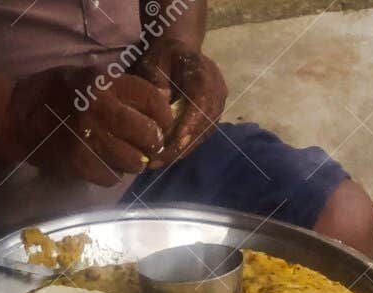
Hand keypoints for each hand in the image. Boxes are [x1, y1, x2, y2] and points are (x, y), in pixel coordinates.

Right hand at [5, 66, 172, 185]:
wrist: (15, 117)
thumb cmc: (54, 92)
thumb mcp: (88, 75)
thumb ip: (119, 88)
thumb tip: (154, 107)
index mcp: (104, 84)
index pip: (152, 101)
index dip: (164, 116)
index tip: (163, 123)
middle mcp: (99, 110)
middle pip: (146, 134)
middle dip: (153, 142)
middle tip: (150, 145)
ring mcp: (88, 139)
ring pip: (132, 161)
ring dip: (134, 161)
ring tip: (128, 156)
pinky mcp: (78, 164)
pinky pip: (110, 176)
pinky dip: (113, 174)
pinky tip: (107, 165)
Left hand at [132, 39, 226, 167]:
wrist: (179, 49)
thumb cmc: (164, 55)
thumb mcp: (154, 61)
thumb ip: (157, 81)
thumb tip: (163, 102)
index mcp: (204, 75)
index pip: (200, 105)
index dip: (188, 127)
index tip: (172, 146)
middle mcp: (217, 91)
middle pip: (203, 124)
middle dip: (180, 146)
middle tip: (156, 162)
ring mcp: (218, 103)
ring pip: (203, 133)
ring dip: (182, 150)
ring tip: (158, 162)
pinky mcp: (213, 113)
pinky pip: (202, 133)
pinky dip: (186, 146)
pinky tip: (168, 155)